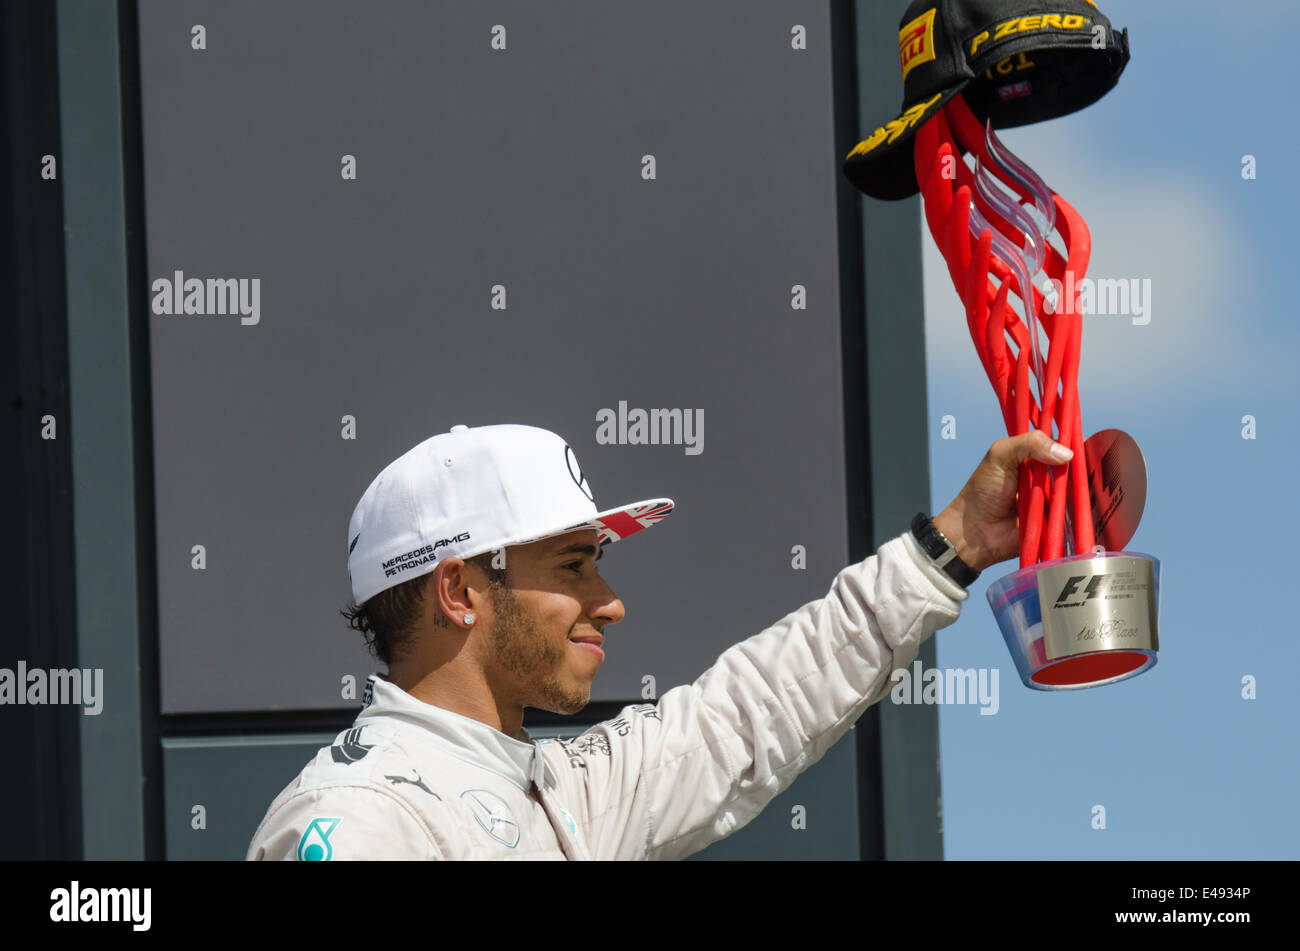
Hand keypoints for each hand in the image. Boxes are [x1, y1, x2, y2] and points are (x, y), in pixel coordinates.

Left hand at [932, 430, 1072, 573]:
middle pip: (1073, 466)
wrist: (976, 532)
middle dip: (1080, 466)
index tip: (1082, 442)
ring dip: (1081, 488)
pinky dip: (1079, 510)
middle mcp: (1045, 475)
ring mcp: (1052, 497)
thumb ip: (1028, 443)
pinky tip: (1082, 506)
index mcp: (1032, 456)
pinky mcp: (1057, 519)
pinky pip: (1075, 513)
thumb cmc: (982, 491)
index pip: (1060, 444)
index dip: (1072, 442)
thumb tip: (1066, 453)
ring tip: (1083, 487)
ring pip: (1078, 489)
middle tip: (1084, 467)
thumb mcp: (1000, 455)